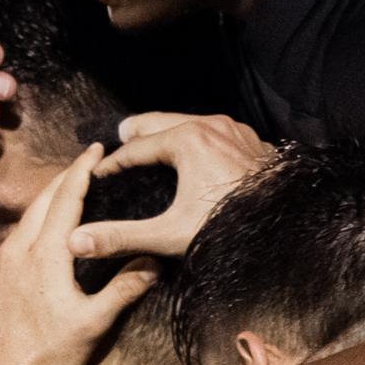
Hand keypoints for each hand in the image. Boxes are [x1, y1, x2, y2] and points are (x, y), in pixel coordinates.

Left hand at [0, 144, 158, 364]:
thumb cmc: (50, 355)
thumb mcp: (95, 323)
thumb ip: (125, 288)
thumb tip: (153, 262)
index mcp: (44, 254)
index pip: (65, 198)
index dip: (81, 169)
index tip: (95, 149)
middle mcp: (15, 251)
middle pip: (40, 202)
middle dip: (62, 181)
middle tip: (83, 166)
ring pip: (21, 223)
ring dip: (43, 207)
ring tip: (63, 201)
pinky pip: (7, 246)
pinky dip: (27, 234)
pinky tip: (36, 243)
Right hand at [74, 111, 282, 263]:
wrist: (288, 227)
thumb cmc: (231, 228)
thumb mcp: (170, 234)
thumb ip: (122, 236)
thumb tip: (76, 241)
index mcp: (187, 139)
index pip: (136, 147)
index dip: (112, 163)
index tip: (97, 175)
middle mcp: (210, 124)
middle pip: (159, 122)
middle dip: (135, 136)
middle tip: (116, 147)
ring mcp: (234, 130)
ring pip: (188, 123)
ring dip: (165, 134)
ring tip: (149, 150)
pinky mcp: (251, 141)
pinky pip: (212, 132)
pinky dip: (193, 139)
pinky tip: (191, 158)